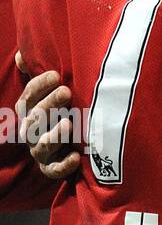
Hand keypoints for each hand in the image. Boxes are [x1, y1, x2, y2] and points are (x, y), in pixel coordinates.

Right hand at [14, 52, 81, 180]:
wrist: (70, 142)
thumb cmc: (61, 109)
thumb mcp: (49, 91)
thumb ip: (37, 73)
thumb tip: (22, 54)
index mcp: (29, 111)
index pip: (28, 97)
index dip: (39, 85)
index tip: (56, 74)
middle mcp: (30, 132)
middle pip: (34, 119)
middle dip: (49, 105)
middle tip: (67, 91)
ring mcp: (40, 150)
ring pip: (41, 145)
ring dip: (53, 135)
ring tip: (68, 124)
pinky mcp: (52, 167)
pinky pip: (53, 170)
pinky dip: (63, 165)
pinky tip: (76, 157)